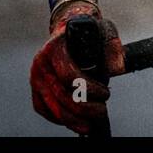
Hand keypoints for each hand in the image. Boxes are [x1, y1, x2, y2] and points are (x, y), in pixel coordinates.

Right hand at [30, 0, 123, 134]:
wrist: (70, 27)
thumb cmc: (88, 31)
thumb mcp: (105, 31)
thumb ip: (113, 48)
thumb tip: (117, 70)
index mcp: (55, 47)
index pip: (69, 75)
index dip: (88, 89)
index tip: (105, 93)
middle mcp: (41, 62)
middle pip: (60, 95)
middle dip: (83, 109)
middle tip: (101, 112)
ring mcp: (35, 76)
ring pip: (51, 106)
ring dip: (72, 120)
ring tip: (89, 125)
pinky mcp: (35, 86)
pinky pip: (43, 108)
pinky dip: (58, 119)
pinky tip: (73, 122)